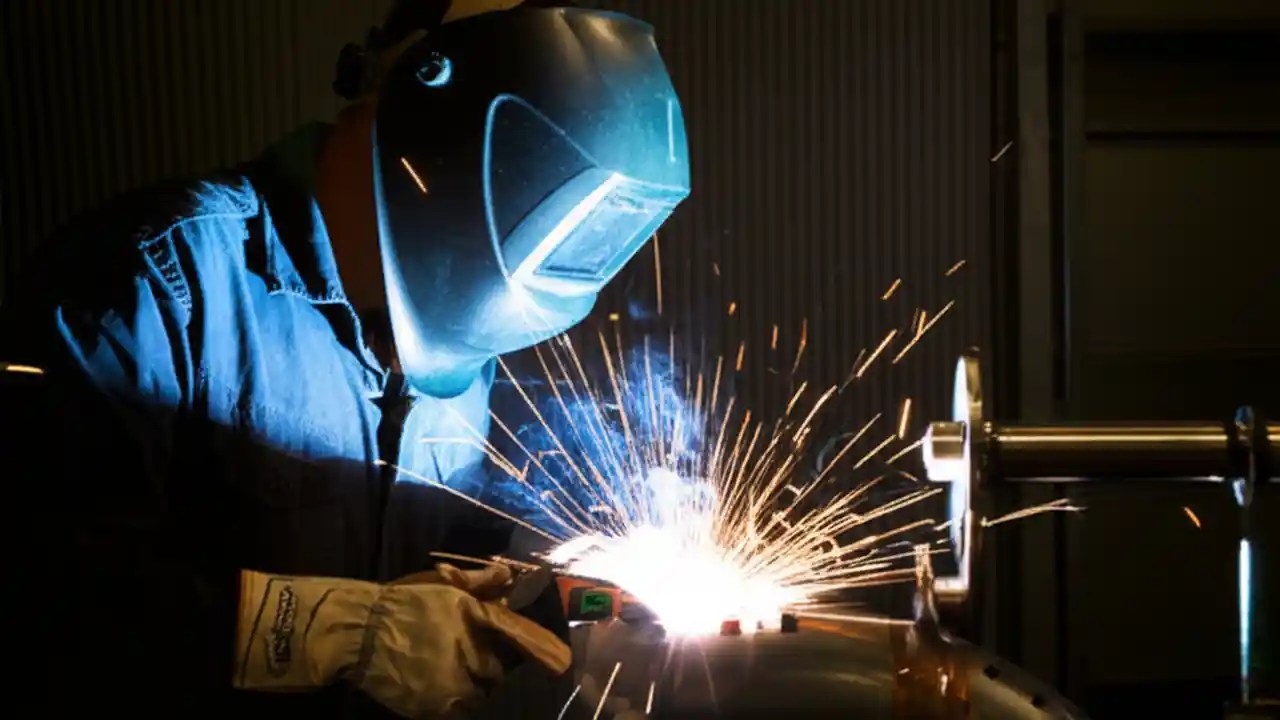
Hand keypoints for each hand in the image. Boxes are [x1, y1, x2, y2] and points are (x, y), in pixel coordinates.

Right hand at [233, 565, 570, 717]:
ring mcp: (453, 682)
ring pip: (483, 690)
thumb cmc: (402, 603)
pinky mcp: (436, 706)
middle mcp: (470, 651)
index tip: (563, 662)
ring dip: (477, 683)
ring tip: (452, 668)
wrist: (356, 632)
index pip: (521, 636)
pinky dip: (459, 700)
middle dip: (495, 663)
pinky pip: (461, 707)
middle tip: (473, 654)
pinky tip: (443, 685)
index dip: (544, 650)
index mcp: (475, 617)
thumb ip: (480, 583)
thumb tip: (509, 575)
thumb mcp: (442, 584)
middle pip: (501, 668)